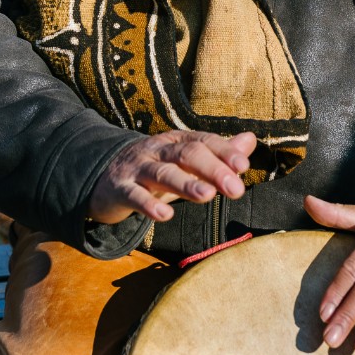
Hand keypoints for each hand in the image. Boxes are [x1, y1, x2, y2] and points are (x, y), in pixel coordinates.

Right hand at [88, 129, 255, 224]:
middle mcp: (158, 151)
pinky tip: (165, 215)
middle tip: (235, 188)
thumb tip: (250, 139)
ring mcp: (137, 168)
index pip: (204, 141)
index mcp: (177, 142)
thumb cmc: (155, 170)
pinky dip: (148, 205)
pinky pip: (133, 195)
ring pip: (163, 173)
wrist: (103, 177)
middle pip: (187, 154)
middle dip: (213, 169)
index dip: (223, 152)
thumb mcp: (185, 161)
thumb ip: (218, 152)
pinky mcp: (119, 189)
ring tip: (207, 195)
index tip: (243, 165)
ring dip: (186, 184)